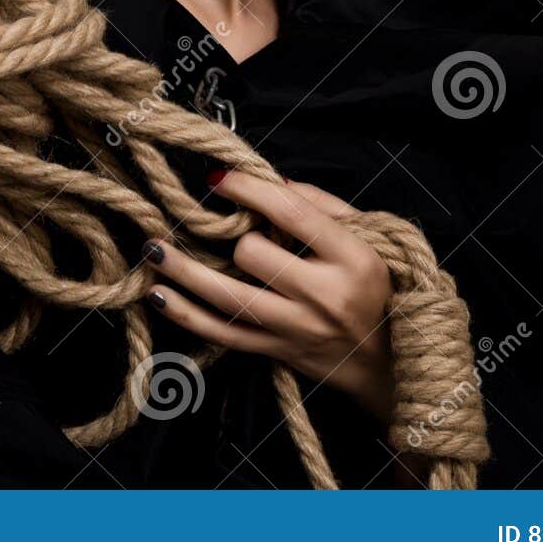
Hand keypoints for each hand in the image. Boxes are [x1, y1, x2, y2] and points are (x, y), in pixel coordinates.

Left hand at [142, 170, 396, 426]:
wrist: (390, 364)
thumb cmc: (378, 291)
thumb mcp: (368, 239)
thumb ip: (322, 205)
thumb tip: (271, 180)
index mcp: (352, 259)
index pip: (292, 214)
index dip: (248, 190)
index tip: (218, 177)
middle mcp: (324, 296)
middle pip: (254, 255)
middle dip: (231, 235)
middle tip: (216, 223)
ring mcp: (297, 329)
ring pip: (228, 297)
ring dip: (183, 271)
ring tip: (152, 248)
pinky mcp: (276, 353)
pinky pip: (222, 334)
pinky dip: (186, 314)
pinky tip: (159, 294)